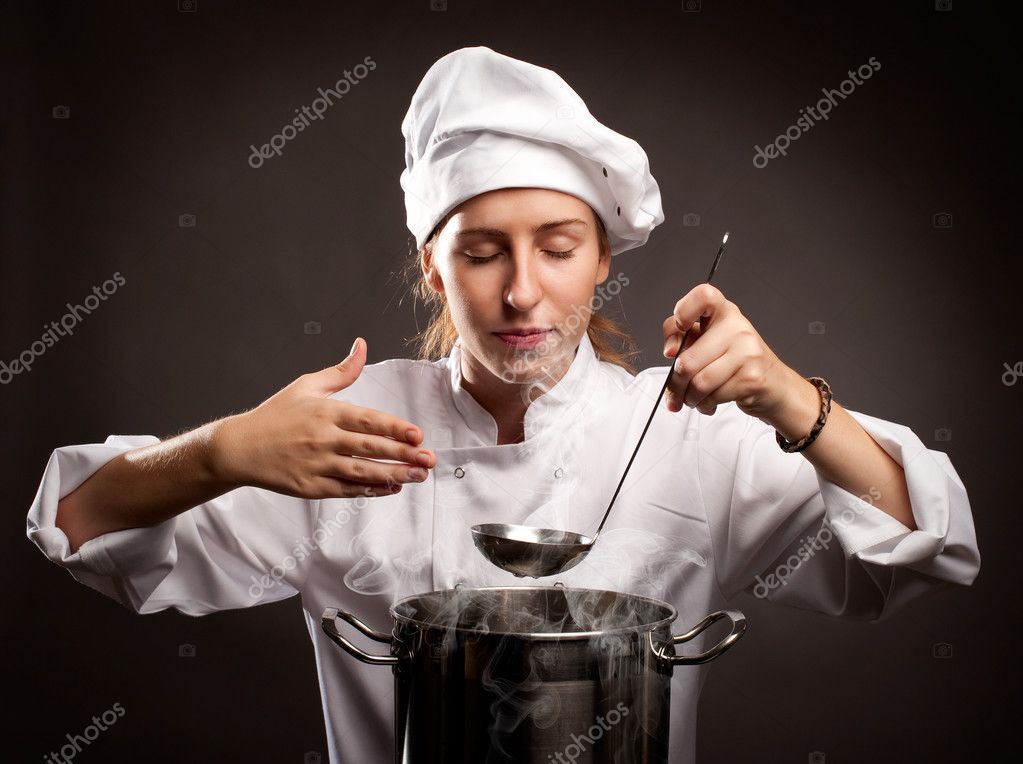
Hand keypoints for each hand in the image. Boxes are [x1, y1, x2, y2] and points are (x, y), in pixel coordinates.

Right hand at [212, 338, 435, 498]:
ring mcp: (316, 464)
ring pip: (362, 472)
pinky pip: (346, 489)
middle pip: (369, 448)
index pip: (367, 421)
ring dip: (393, 475)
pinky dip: (370, 490)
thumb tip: (362, 345)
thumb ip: (341, 371)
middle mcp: (322, 438)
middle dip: (403, 455)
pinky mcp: (310, 486)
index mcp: (325, 412)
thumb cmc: (276, 415)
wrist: (239, 448)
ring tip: (418, 475)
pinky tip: (391, 487)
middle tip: (430, 459)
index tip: (418, 435)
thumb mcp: (306, 386)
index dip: (394, 428)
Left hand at [661, 284, 793, 418]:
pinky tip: (709, 402)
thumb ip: (683, 337)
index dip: (683, 312)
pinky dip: (705, 405)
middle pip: (688, 360)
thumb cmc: (736, 360)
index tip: (680, 331)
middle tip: (675, 393)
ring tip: (693, 399)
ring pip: (699, 383)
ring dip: (689, 398)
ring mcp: (747, 351)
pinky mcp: (751, 377)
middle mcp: (738, 327)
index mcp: (724, 312)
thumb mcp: (709, 340)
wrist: (775, 384)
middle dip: (675, 385)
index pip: (703, 295)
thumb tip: (670, 351)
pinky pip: (713, 397)